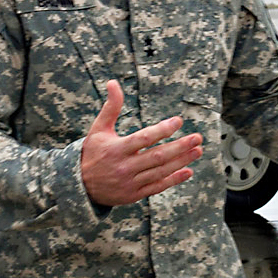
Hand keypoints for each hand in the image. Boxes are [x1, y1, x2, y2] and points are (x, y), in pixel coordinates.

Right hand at [78, 81, 201, 206]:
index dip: (162, 130)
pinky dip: (174, 180)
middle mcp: (125, 167)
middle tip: (197, 138)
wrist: (80, 186)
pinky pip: (157, 187)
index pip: (144, 138)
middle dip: (179, 147)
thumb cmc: (92, 153)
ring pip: (160, 171)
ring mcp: (131, 182)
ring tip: (197, 150)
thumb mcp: (98, 129)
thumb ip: (111, 107)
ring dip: (181, 161)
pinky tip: (188, 171)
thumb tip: (113, 82)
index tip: (178, 121)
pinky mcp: (134, 195)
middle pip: (157, 156)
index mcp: (116, 149)